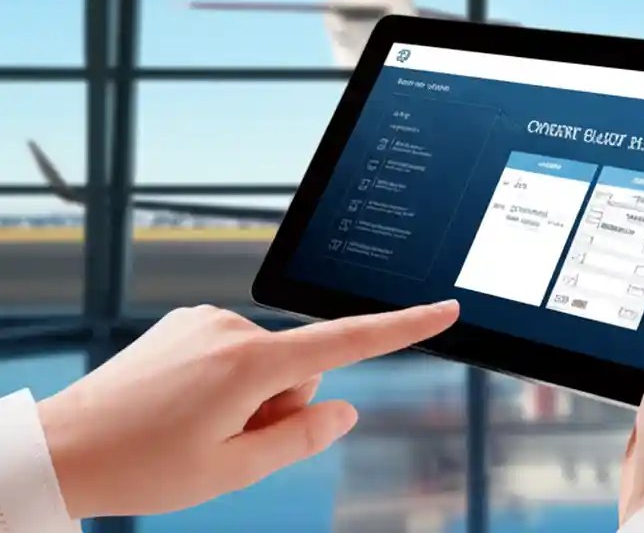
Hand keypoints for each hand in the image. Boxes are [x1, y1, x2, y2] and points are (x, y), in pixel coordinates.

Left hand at [37, 301, 458, 518]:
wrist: (62, 447)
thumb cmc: (143, 467)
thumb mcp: (234, 470)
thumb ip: (302, 438)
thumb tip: (345, 409)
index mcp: (251, 364)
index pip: (347, 342)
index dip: (403, 328)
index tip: (445, 309)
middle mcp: (232, 328)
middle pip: (301, 369)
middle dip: (282, 405)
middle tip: (227, 441)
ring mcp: (206, 320)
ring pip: (268, 363)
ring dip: (251, 396)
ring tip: (195, 427)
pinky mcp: (187, 322)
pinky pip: (235, 352)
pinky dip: (226, 381)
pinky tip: (184, 405)